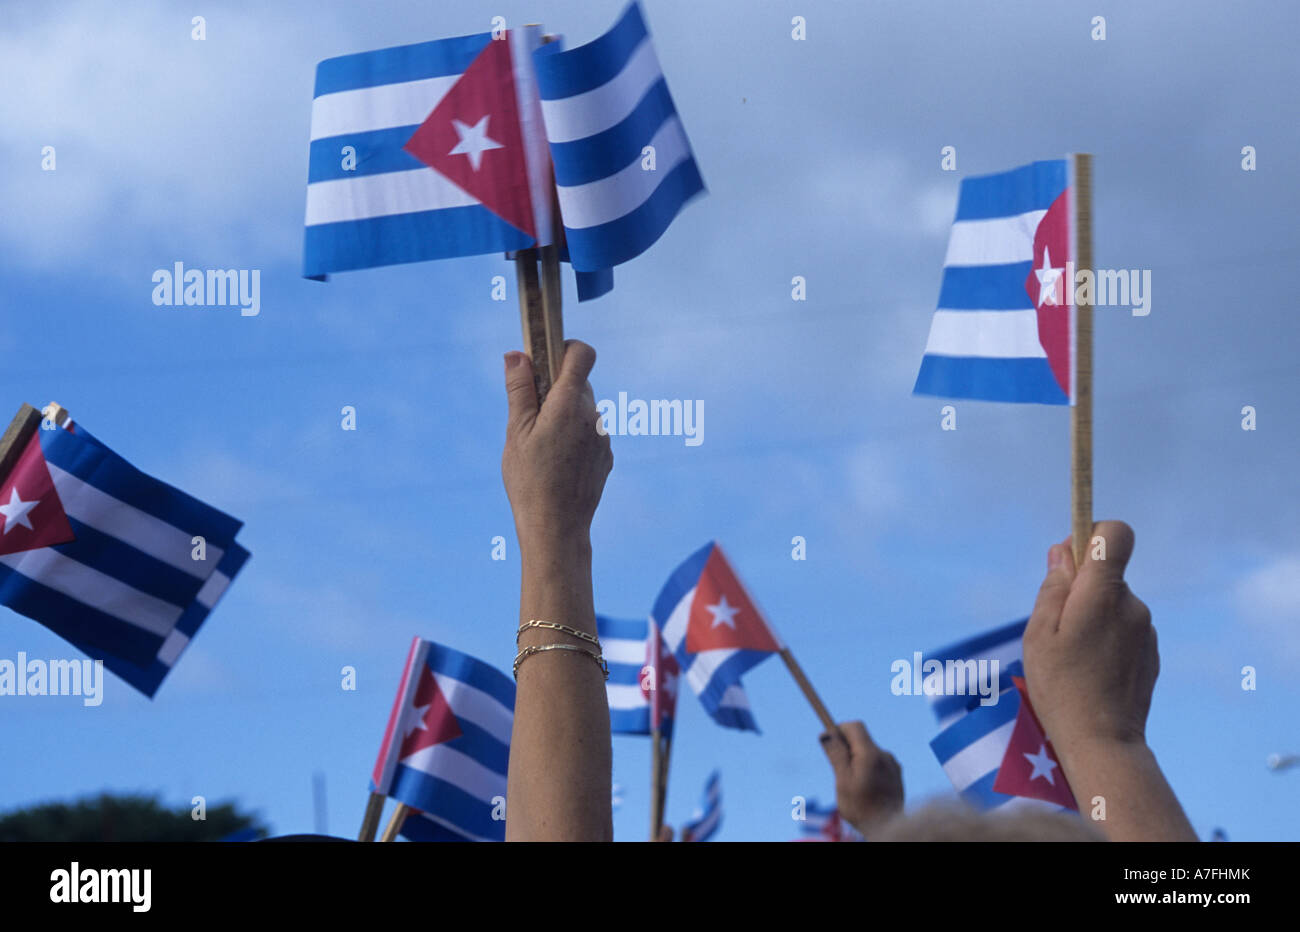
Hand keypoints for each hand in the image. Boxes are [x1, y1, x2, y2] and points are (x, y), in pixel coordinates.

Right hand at [502, 341, 611, 550]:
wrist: (557, 527)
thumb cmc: (530, 480)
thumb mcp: (516, 431)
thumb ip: (519, 389)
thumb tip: (517, 354)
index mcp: (570, 403)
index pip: (582, 353)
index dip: (564, 348)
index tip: (544, 358)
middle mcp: (594, 416)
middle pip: (579, 383)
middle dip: (556, 389)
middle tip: (530, 413)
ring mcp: (604, 437)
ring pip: (584, 410)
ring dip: (565, 416)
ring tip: (541, 446)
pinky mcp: (607, 456)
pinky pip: (590, 433)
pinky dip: (575, 437)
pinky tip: (556, 463)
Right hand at [819, 720, 902, 834]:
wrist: (889, 827)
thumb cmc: (862, 807)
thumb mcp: (843, 780)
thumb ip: (836, 754)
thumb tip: (826, 733)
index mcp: (871, 753)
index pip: (854, 726)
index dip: (840, 729)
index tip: (830, 743)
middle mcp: (885, 755)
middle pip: (861, 739)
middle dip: (847, 749)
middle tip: (839, 771)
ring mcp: (893, 764)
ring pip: (869, 752)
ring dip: (857, 761)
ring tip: (853, 785)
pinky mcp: (896, 774)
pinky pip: (877, 763)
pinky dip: (868, 769)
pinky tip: (866, 789)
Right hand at [1023, 521, 1158, 763]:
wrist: (1102, 741)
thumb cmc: (1060, 686)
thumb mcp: (1039, 633)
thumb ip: (1053, 587)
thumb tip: (1062, 552)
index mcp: (1102, 594)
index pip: (1114, 533)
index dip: (1091, 534)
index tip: (1069, 559)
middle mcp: (1131, 604)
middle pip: (1107, 573)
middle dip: (1081, 587)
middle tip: (1056, 626)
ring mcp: (1145, 629)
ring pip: (1113, 603)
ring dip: (1092, 616)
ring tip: (1073, 656)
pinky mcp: (1150, 651)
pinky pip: (1123, 628)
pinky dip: (1106, 637)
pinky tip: (1091, 669)